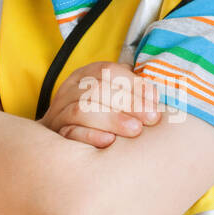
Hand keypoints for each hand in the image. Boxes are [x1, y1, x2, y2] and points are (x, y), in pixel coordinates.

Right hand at [38, 60, 161, 146]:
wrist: (59, 144)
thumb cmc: (97, 116)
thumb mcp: (112, 97)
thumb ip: (131, 92)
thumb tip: (157, 94)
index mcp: (84, 75)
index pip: (107, 71)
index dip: (133, 83)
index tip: (155, 100)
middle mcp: (69, 91)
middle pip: (96, 90)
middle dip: (128, 103)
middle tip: (151, 118)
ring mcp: (60, 113)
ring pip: (82, 110)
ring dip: (112, 119)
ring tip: (135, 130)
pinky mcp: (56, 136)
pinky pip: (70, 134)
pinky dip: (90, 137)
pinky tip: (109, 142)